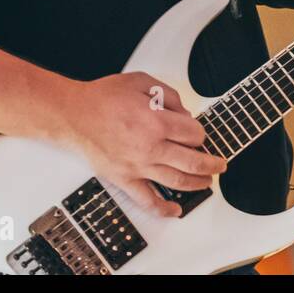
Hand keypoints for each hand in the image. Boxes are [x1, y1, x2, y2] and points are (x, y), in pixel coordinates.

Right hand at [62, 72, 226, 216]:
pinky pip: (147, 200)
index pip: (194, 134)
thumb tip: (184, 112)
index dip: (200, 132)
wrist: (74, 114)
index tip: (197, 132)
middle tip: (220, 164)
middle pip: (193, 161)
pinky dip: (164, 209)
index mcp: (156, 122)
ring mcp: (138, 166)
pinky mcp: (124, 179)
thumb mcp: (141, 82)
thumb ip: (168, 94)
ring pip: (177, 181)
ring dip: (198, 183)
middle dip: (212, 163)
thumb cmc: (103, 98)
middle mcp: (150, 147)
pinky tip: (175, 210)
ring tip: (207, 182)